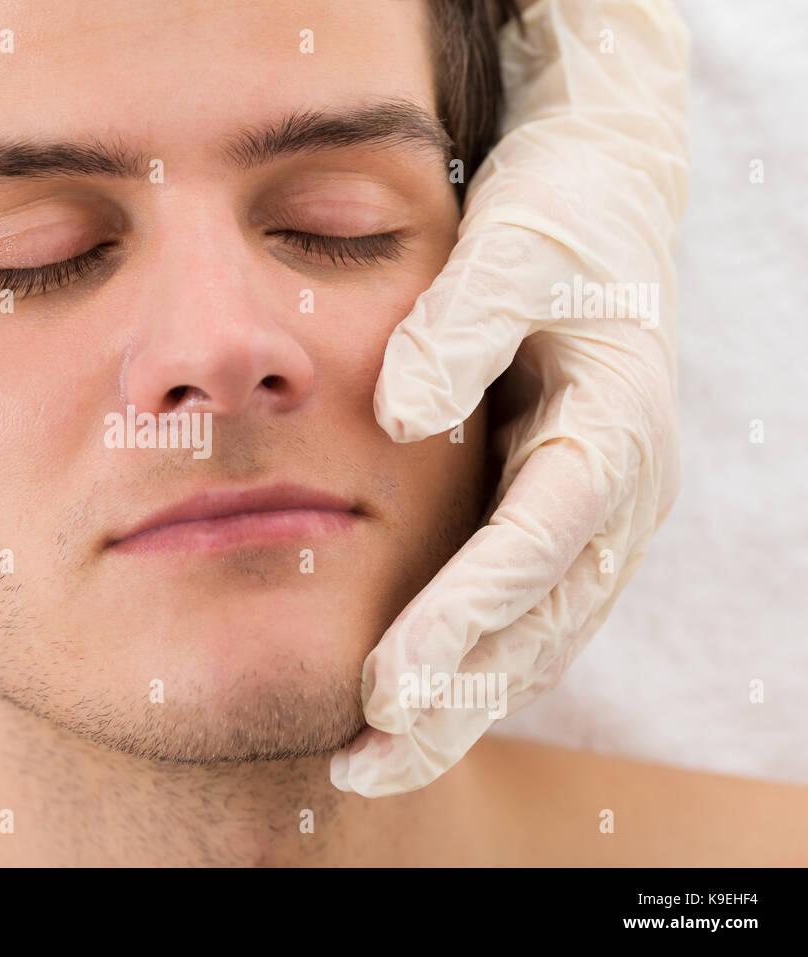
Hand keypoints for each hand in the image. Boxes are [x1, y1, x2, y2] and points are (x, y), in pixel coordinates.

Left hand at [332, 0, 689, 796]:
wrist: (599, 209)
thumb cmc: (551, 223)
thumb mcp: (511, 246)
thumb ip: (461, 324)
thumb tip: (399, 415)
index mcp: (613, 425)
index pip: (536, 543)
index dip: (466, 618)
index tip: (388, 685)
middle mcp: (618, 490)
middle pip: (542, 624)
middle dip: (457, 702)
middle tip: (368, 761)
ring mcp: (596, 516)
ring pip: (536, 639)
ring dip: (459, 707)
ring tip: (372, 760)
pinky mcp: (563, 521)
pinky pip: (523, 614)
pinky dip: (468, 667)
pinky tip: (404, 704)